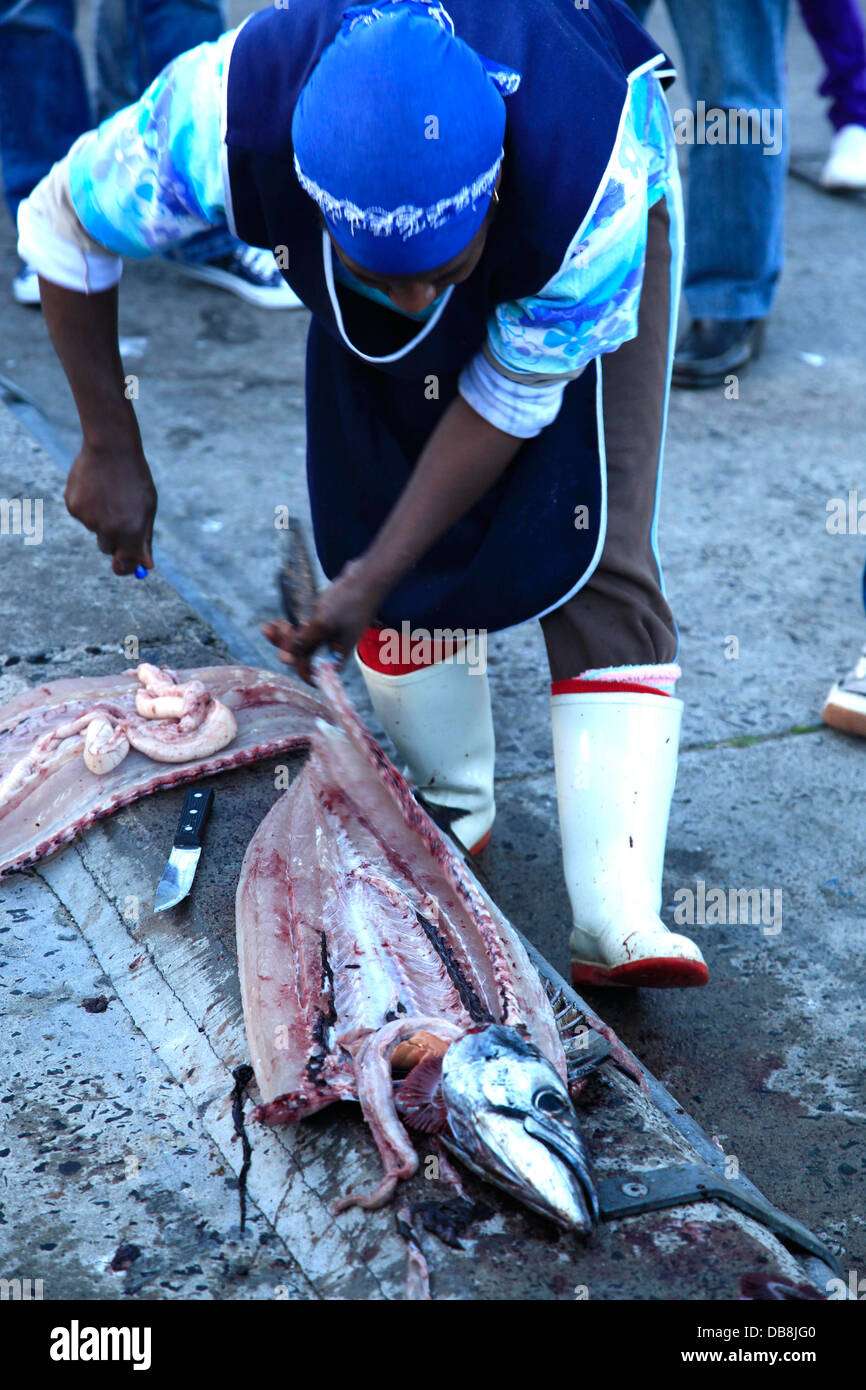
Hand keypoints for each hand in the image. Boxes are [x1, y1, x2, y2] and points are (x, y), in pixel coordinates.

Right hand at [65, 439, 156, 575]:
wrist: (111, 447)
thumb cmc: (134, 477)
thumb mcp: (147, 508)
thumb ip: (145, 539)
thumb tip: (146, 566)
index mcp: (130, 530)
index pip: (125, 564)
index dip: (126, 567)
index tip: (127, 566)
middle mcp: (108, 528)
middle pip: (107, 549)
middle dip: (114, 539)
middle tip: (120, 518)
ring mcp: (87, 518)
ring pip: (94, 530)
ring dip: (102, 519)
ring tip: (110, 493)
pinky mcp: (72, 506)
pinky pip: (82, 515)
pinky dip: (88, 506)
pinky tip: (96, 488)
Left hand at [262, 559, 379, 683]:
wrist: (365, 577)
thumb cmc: (349, 602)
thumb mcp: (324, 624)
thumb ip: (305, 642)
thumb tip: (285, 658)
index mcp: (336, 655)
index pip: (314, 672)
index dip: (298, 666)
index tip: (284, 656)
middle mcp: (331, 648)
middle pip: (303, 656)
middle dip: (284, 646)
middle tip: (271, 632)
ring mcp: (327, 634)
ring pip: (300, 642)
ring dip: (282, 637)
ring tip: (268, 627)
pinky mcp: (322, 621)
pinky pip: (302, 630)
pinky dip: (290, 627)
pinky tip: (277, 622)